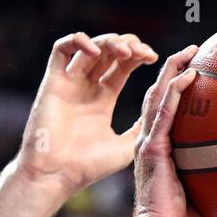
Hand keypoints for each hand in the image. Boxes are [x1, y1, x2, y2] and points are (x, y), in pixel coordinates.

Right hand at [16, 32, 157, 197]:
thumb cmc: (88, 167)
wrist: (58, 175)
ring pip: (89, 46)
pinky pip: (60, 49)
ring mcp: (69, 83)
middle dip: (129, 46)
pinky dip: (78, 41)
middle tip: (145, 53)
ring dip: (110, 42)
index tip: (154, 58)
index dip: (138, 56)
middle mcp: (85, 87)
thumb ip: (141, 127)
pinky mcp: (52, 82)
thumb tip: (163, 115)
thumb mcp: (125, 146)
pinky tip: (96, 50)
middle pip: (108, 53)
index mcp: (102, 99)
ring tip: (126, 52)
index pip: (122, 67)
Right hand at [130, 45, 209, 216]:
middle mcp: (152, 142)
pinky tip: (188, 75)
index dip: (180, 90)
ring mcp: (149, 143)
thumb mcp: (210, 198)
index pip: (169, 112)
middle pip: (161, 95)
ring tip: (191, 51)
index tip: (201, 73)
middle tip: (196, 51)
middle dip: (176, 69)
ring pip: (158, 96)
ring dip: (174, 69)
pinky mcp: (151, 148)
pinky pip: (163, 113)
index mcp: (162, 151)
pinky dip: (174, 91)